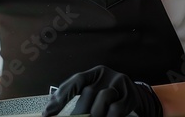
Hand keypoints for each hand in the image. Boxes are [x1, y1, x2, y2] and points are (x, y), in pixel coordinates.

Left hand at [42, 66, 161, 116]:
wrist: (136, 95)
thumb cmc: (109, 95)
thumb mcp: (94, 90)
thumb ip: (77, 97)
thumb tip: (52, 111)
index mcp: (94, 73)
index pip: (76, 80)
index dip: (62, 95)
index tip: (48, 112)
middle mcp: (106, 74)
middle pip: (88, 92)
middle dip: (79, 111)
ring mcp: (119, 84)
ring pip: (102, 99)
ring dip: (95, 114)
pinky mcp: (130, 96)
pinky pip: (116, 109)